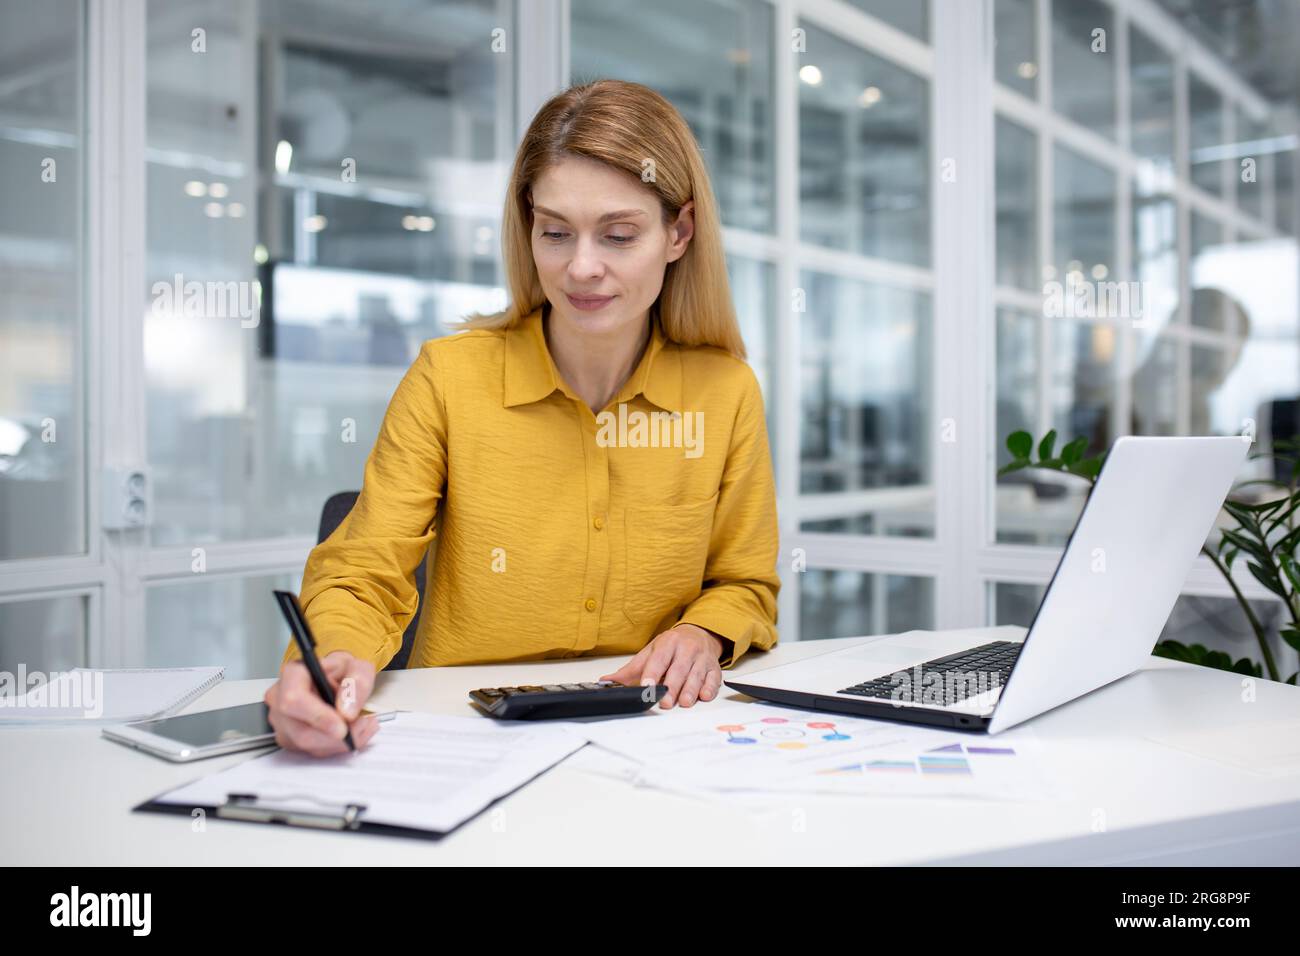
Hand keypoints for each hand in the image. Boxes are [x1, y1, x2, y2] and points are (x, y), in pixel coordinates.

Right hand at [264, 651, 380, 755]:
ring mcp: (282, 721)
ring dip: (340, 742)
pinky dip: (337, 746)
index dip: (318, 716)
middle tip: (362, 725)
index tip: (342, 726)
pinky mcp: (290, 739)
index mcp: (293, 674)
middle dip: (336, 737)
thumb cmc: (343, 671)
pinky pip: (312, 751)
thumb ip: (357, 684)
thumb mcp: (359, 667)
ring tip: (362, 726)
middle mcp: (280, 698)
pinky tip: (352, 733)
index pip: (294, 699)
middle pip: (301, 730)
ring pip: (308, 745)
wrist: (340, 679)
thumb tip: (347, 712)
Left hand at [599, 623, 723, 708]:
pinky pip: (714, 678)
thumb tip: (606, 681)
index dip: (652, 673)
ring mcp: (702, 658)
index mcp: (668, 643)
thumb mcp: (650, 653)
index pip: (659, 658)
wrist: (698, 634)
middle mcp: (686, 648)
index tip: (647, 686)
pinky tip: (703, 695)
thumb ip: (630, 670)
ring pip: (697, 674)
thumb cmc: (671, 647)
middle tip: (665, 702)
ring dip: (690, 689)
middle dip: (672, 686)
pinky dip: (709, 687)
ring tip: (684, 702)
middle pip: (679, 669)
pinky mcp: (714, 668)